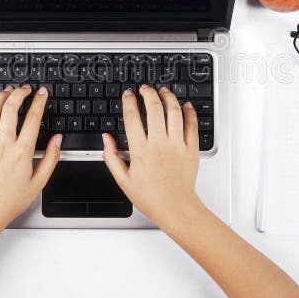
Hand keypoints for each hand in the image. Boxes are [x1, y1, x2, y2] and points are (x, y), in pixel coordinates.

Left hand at [0, 85, 61, 230]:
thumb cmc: (12, 199)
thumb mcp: (40, 181)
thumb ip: (51, 158)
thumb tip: (58, 139)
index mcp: (22, 152)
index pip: (33, 119)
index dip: (39, 102)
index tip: (42, 93)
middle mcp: (3, 145)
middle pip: (11, 109)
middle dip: (19, 93)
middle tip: (25, 89)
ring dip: (0, 98)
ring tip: (8, 92)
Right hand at [102, 85, 200, 228]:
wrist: (175, 208)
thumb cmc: (150, 197)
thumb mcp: (123, 179)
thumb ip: (111, 156)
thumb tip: (106, 138)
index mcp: (140, 151)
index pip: (132, 117)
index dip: (129, 101)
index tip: (128, 95)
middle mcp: (159, 144)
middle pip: (154, 108)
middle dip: (148, 93)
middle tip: (145, 89)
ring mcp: (177, 145)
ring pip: (174, 112)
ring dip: (168, 97)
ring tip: (163, 91)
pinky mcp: (191, 149)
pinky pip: (192, 124)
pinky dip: (189, 112)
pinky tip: (185, 105)